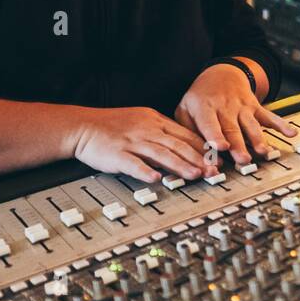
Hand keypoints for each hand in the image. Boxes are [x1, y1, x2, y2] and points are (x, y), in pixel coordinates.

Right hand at [70, 105, 213, 182]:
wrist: (82, 126)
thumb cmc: (112, 127)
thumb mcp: (142, 121)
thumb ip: (163, 133)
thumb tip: (185, 146)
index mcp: (155, 121)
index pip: (185, 135)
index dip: (203, 148)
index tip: (216, 159)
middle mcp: (147, 130)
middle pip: (178, 145)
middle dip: (198, 159)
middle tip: (213, 171)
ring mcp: (132, 142)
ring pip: (161, 153)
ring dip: (180, 165)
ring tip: (195, 175)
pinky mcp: (117, 154)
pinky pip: (133, 163)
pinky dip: (145, 171)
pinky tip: (156, 179)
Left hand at [175, 63, 297, 165]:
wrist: (221, 73)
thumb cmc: (201, 97)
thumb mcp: (184, 109)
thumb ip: (188, 130)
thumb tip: (194, 154)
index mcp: (205, 108)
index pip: (209, 123)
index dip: (215, 135)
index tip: (221, 147)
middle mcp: (225, 108)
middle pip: (233, 129)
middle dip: (239, 145)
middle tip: (243, 159)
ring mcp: (242, 108)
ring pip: (251, 125)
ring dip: (258, 139)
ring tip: (263, 152)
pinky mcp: (256, 108)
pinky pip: (269, 117)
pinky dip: (281, 125)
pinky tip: (290, 133)